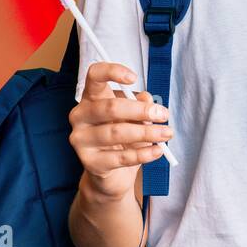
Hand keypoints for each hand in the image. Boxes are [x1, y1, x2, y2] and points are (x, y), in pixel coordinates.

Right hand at [68, 61, 172, 200]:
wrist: (111, 174)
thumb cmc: (123, 139)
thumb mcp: (134, 118)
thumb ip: (140, 105)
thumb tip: (147, 99)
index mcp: (90, 98)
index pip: (94, 76)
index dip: (112, 72)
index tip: (134, 77)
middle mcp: (80, 116)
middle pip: (110, 107)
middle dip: (142, 110)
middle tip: (163, 114)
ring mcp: (81, 140)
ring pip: (116, 132)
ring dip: (147, 133)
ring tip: (166, 133)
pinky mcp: (90, 162)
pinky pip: (120, 157)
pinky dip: (143, 154)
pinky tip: (157, 151)